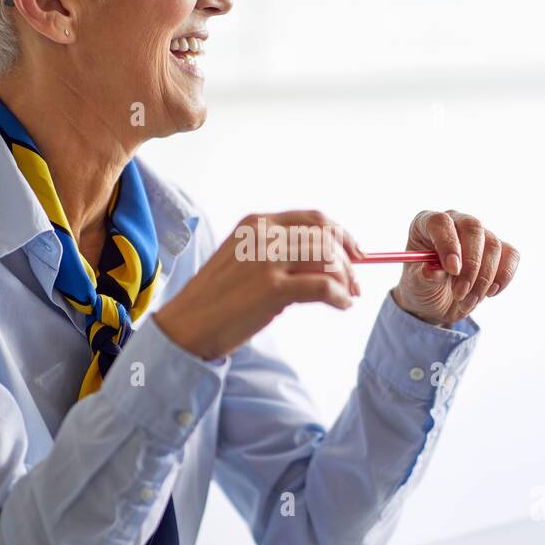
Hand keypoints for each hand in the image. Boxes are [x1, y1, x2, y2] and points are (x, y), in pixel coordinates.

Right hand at [154, 210, 361, 360]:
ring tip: (348, 297)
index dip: (342, 235)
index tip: (356, 253)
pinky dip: (340, 296)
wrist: (187, 325)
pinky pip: (324, 286)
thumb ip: (276, 252)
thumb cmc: (216, 299)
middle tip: (356, 284)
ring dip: (346, 280)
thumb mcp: (244, 259)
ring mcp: (267, 260)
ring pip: (328, 260)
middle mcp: (263, 234)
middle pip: (326, 238)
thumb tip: (324, 261)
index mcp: (256, 223)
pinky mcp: (273, 288)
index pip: (313, 219)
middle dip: (348, 262)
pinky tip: (341, 305)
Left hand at [392, 210, 518, 326]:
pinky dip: (503, 277)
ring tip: (466, 302)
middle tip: (460, 293)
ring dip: (483, 280)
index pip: (441, 222)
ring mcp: (479, 233)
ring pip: (493, 246)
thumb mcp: (416, 285)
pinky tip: (488, 293)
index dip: (448, 243)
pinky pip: (511, 255)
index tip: (453, 270)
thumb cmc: (422, 287)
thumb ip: (424, 276)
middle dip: (470, 265)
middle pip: (473, 228)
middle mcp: (455, 222)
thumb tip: (433, 270)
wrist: (438, 301)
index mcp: (426, 224)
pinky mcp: (499, 248)